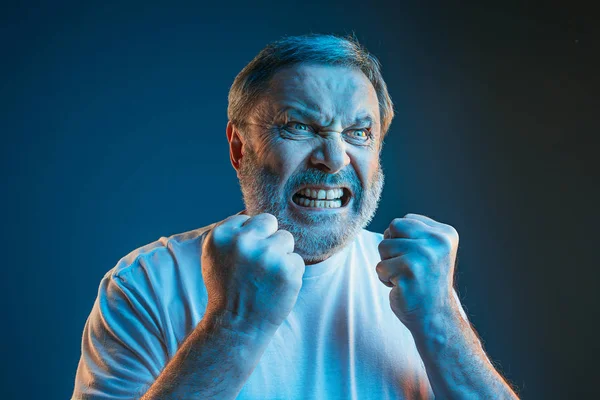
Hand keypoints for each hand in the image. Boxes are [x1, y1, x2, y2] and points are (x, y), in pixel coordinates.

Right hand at [201, 213, 304, 334]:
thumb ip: (231, 232)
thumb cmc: (228, 289)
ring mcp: (267, 254)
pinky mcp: (287, 269)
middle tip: (259, 264)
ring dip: (281, 255)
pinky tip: (275, 287)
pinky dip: (290, 273)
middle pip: (269, 221)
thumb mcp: (215, 256)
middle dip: (268, 239)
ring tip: (266, 276)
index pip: (249, 218)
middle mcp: (242, 241)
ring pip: (286, 238)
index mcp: (221, 235)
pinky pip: (297, 260)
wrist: (236, 325)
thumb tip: (253, 213)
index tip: (244, 258)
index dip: (250, 238)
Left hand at [376, 213, 458, 330]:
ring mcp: (424, 256)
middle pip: (392, 228)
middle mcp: (438, 241)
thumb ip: (414, 234)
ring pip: (383, 246)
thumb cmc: (425, 283)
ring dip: (388, 265)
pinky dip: (385, 279)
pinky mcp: (409, 272)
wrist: (435, 318)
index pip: (404, 220)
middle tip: (408, 268)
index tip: (418, 260)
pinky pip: (380, 267)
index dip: (401, 241)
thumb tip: (390, 228)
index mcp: (446, 233)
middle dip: (392, 248)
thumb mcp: (429, 251)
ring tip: (406, 278)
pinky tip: (403, 287)